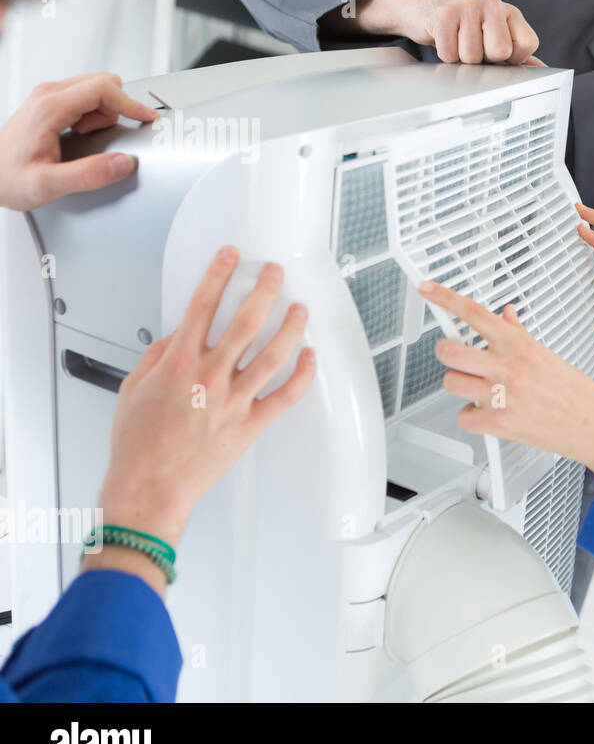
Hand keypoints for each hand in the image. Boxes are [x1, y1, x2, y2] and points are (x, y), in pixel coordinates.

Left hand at [0, 71, 158, 210]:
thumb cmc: (6, 178)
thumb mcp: (47, 186)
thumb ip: (88, 175)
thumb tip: (123, 163)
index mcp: (50, 108)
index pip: (103, 89)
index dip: (131, 103)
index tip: (148, 118)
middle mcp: (48, 95)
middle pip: (102, 83)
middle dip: (116, 109)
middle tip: (104, 137)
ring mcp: (48, 96)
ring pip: (96, 88)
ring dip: (104, 112)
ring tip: (88, 138)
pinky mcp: (49, 102)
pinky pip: (86, 97)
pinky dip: (95, 114)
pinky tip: (82, 134)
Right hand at [87, 247, 315, 591]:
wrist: (149, 488)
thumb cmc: (137, 445)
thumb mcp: (133, 389)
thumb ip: (157, 355)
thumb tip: (178, 334)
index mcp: (178, 364)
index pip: (201, 306)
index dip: (218, 274)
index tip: (231, 256)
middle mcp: (209, 377)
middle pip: (244, 322)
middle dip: (263, 290)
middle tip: (275, 272)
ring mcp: (233, 401)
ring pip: (272, 355)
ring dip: (290, 328)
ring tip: (301, 308)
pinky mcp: (249, 425)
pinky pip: (284, 397)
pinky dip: (302, 377)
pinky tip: (311, 358)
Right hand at [365, 0, 542, 65]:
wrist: (424, 11)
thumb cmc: (464, 30)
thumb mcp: (495, 38)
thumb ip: (519, 55)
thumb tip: (543, 70)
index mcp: (510, 12)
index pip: (527, 45)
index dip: (512, 58)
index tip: (496, 51)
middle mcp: (493, 3)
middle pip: (500, 52)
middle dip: (484, 59)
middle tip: (474, 47)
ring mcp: (468, 5)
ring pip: (472, 57)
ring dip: (461, 58)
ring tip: (457, 42)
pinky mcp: (444, 14)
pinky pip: (450, 54)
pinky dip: (445, 55)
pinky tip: (445, 40)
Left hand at [418, 280, 593, 475]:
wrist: (589, 424)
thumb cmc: (573, 392)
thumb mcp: (546, 354)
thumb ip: (519, 334)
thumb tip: (506, 315)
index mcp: (517, 345)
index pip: (474, 313)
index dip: (445, 298)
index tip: (428, 289)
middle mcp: (506, 367)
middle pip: (450, 351)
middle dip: (444, 351)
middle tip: (451, 354)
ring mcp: (499, 395)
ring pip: (451, 382)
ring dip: (458, 385)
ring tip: (475, 388)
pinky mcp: (497, 423)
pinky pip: (463, 417)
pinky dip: (471, 417)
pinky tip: (485, 413)